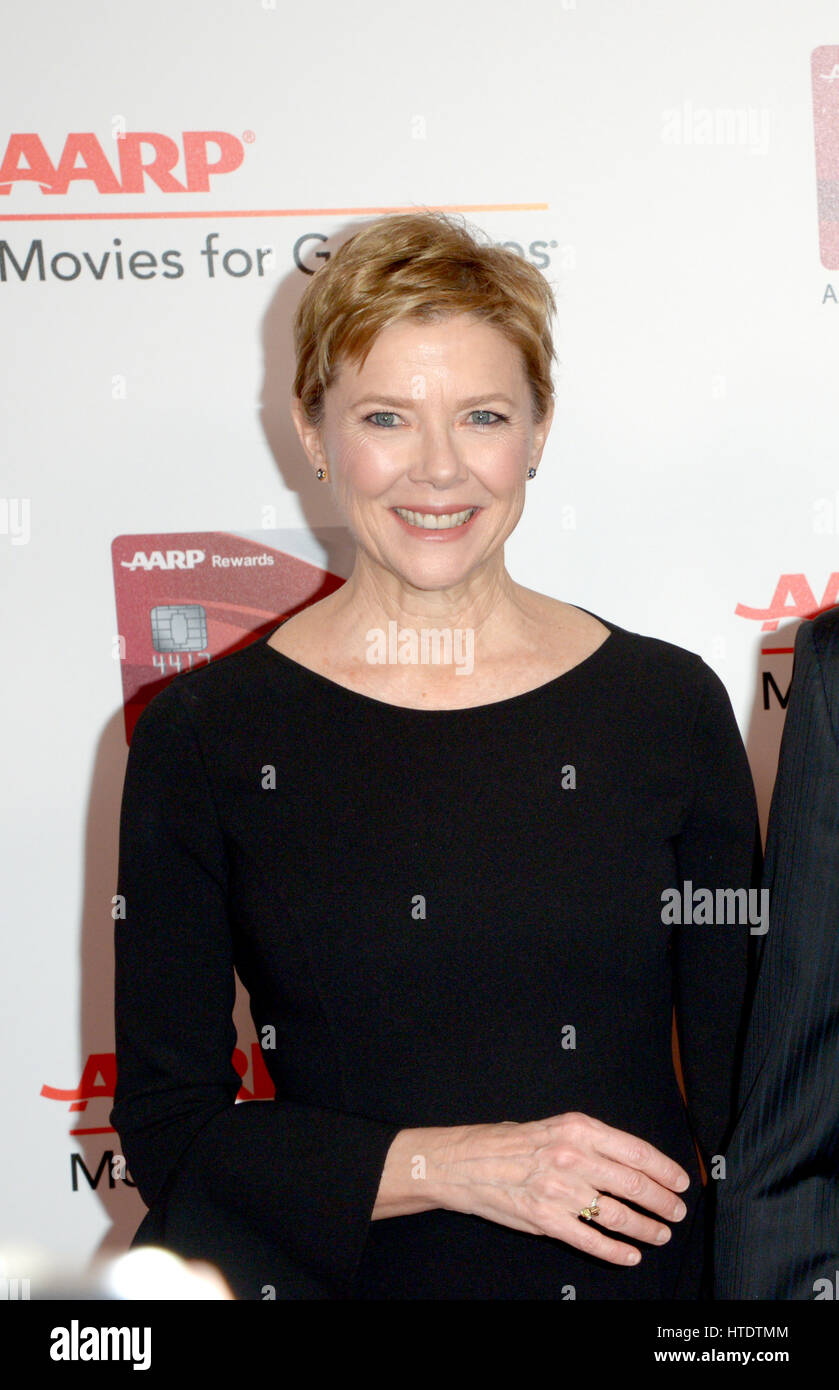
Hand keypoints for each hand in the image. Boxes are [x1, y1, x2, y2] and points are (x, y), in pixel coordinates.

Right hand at [377, 1111, 689, 1265]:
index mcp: (578, 1129)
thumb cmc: (508, 1143)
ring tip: (659, 1234)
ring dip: (646, 1229)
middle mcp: (573, 1157)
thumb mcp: (554, 1127)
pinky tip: (630, 1255)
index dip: (666, 1170)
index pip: (637, 1152)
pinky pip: (592, 1241)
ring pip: (619, 1215)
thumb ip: (591, 1143)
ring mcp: (560, 1191)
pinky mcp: (547, 1220)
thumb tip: (632, 1163)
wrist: (464, 1162)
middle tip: (676, 1212)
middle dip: (663, 1202)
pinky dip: (617, 1252)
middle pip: (634, 1185)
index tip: (681, 1181)